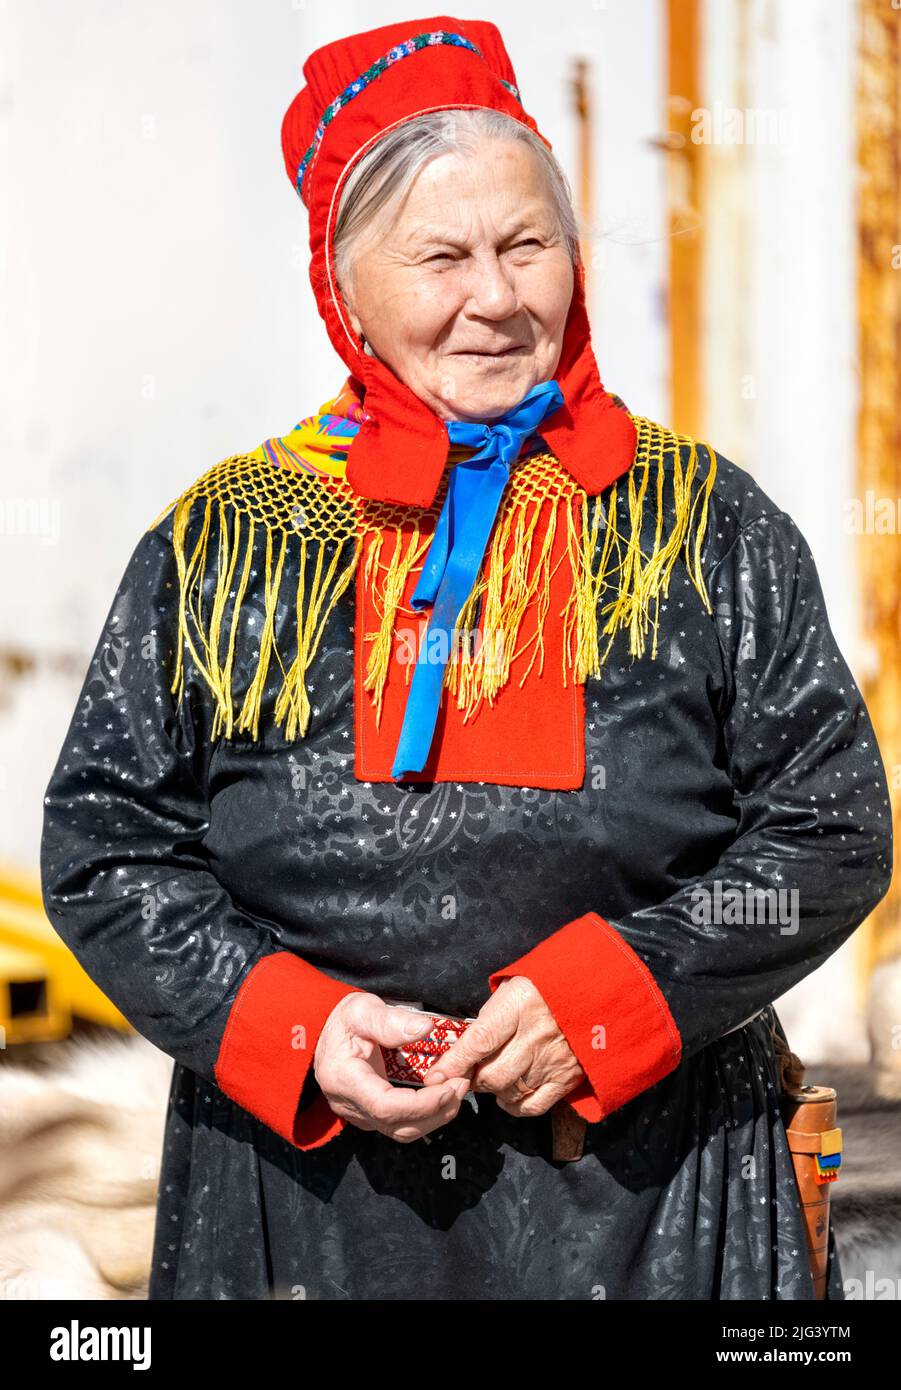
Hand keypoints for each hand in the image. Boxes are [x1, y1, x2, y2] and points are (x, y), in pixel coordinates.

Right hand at [313, 993, 471, 1141]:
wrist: (323, 1031)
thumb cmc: (342, 1019)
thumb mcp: (362, 1009)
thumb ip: (391, 1020)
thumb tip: (426, 1029)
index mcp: (344, 1079)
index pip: (386, 1107)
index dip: (423, 1104)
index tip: (450, 1086)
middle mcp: (348, 1105)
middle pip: (398, 1127)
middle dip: (437, 1111)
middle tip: (462, 1084)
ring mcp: (357, 1114)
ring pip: (401, 1131)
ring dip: (435, 1117)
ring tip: (457, 1090)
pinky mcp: (368, 1115)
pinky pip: (399, 1125)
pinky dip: (424, 1115)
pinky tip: (441, 1095)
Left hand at [420, 976, 583, 1116]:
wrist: (595, 991)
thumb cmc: (546, 986)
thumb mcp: (513, 987)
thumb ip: (489, 1017)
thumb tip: (461, 1048)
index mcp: (520, 1004)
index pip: (479, 1041)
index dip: (454, 1063)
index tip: (434, 1076)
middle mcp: (536, 1035)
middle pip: (492, 1075)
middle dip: (473, 1079)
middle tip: (469, 1073)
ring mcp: (554, 1060)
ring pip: (509, 1092)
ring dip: (493, 1091)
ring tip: (493, 1078)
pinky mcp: (568, 1078)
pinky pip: (533, 1105)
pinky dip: (515, 1106)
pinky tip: (510, 1095)